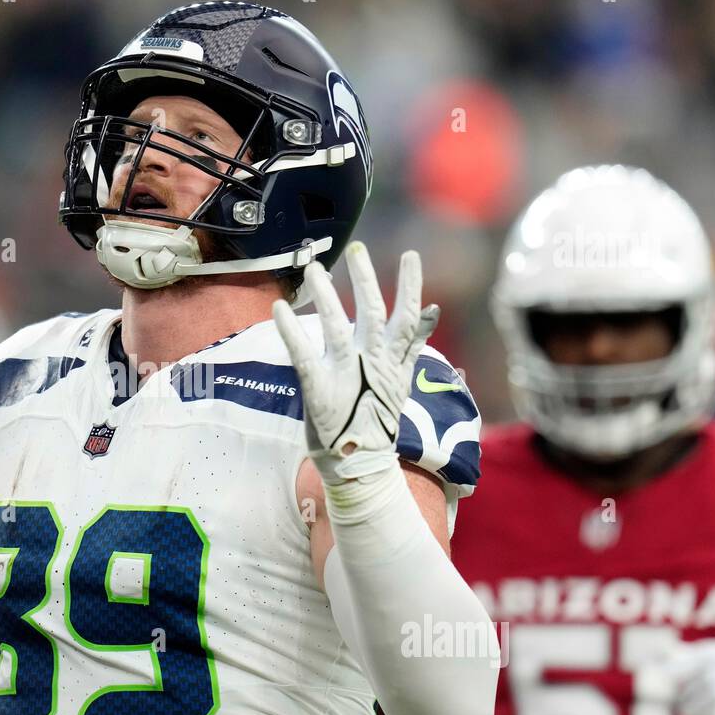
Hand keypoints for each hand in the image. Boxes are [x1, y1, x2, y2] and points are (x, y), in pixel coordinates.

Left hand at [272, 243, 438, 484]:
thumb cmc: (377, 417)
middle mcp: (370, 363)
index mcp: (391, 359)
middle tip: (355, 249)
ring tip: (314, 269)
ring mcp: (344, 376)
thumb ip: (414, 343)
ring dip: (326, 298)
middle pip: (371, 314)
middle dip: (365, 279)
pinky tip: (279, 309)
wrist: (360, 465)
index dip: (410, 285)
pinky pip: (303, 356)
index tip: (410, 255)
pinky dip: (291, 332)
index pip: (405, 317)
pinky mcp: (318, 391)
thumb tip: (434, 309)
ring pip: (337, 330)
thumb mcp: (402, 378)